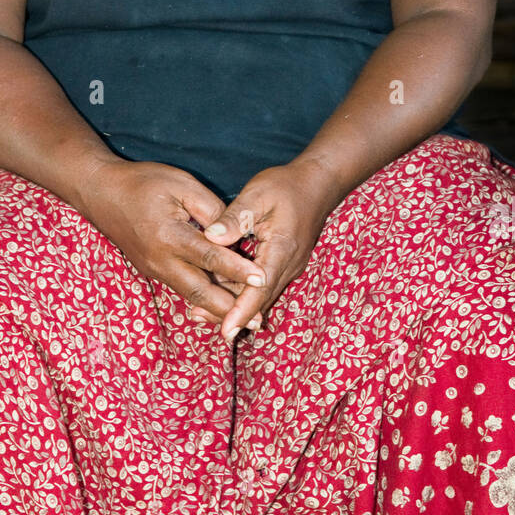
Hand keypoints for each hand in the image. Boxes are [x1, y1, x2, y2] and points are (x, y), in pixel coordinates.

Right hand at [79, 158, 267, 326]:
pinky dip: (203, 298)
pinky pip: (181, 287)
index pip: (209, 257)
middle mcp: (160, 259)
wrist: (100, 193)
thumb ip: (211, 209)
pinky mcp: (152, 271)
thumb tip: (233, 235)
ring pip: (190, 294)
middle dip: (229, 308)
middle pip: (198, 290)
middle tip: (256, 321)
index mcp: (169, 234)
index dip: (236, 269)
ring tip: (245, 321)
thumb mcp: (181, 184)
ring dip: (217, 308)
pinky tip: (222, 305)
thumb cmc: (143, 182)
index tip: (261, 279)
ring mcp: (153, 269)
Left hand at [195, 159, 340, 340]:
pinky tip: (220, 290)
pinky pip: (264, 286)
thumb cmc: (287, 186)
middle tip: (197, 318)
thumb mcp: (258, 195)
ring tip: (201, 311)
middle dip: (231, 314)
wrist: (318, 184)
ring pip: (261, 296)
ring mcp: (289, 267)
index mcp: (281, 249)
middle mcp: (288, 265)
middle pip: (259, 300)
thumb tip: (210, 238)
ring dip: (235, 306)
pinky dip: (243, 293)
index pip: (260, 288)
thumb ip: (235, 218)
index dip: (241, 311)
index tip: (226, 330)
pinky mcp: (284, 264)